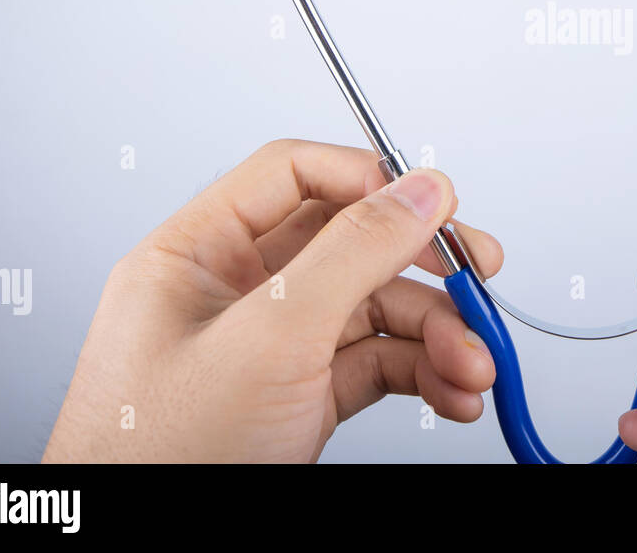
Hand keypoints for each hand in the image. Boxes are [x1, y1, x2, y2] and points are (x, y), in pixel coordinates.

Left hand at [43, 140, 501, 462]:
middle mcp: (234, 296)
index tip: (433, 202)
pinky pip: (375, 365)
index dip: (369, 180)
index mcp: (197, 256)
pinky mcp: (298, 400)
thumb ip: (351, 254)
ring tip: (471, 367)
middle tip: (476, 274)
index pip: (292, 176)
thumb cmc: (160, 461)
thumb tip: (417, 191)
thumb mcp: (268, 340)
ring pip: (373, 311)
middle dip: (423, 269)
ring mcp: (269, 350)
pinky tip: (451, 392)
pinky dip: (422, 376)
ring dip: (436, 335)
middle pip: (350, 246)